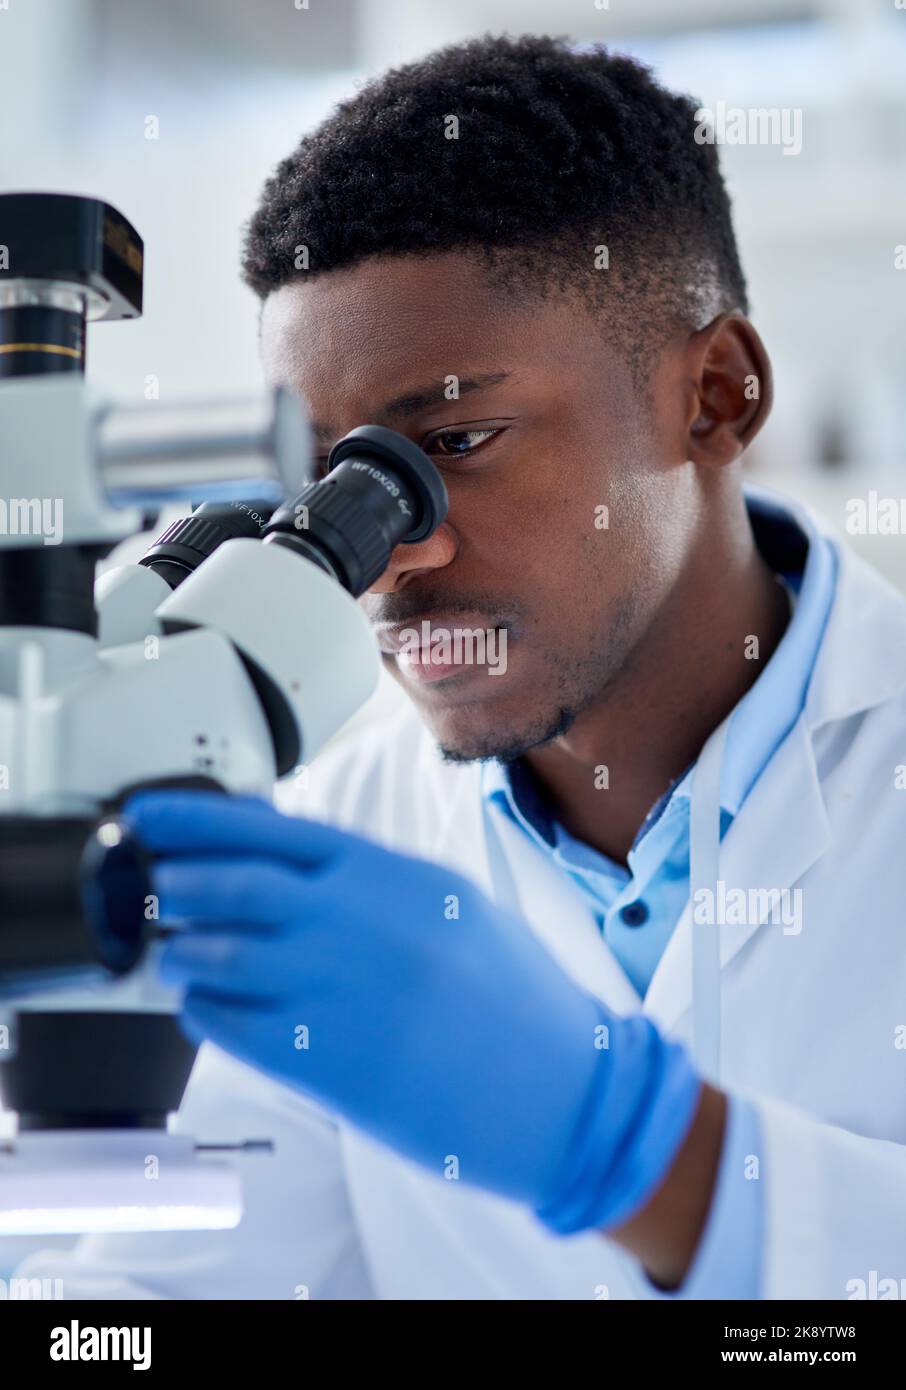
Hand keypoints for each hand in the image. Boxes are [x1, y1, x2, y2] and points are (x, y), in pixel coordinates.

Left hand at [124, 789, 700, 1233]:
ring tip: (174, 951)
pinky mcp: (325, 1062)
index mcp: (387, 875)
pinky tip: (205, 1006)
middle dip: (175, 880)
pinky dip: (202, 1011)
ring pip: (216, 957)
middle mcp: (354, 924)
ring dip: (180, 951)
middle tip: (151, 884)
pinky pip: (231, 1027)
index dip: (193, 818)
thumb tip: (282, 846)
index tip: (145, 815)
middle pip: (230, 886)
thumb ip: (367, 872)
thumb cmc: (510, 992)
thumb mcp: (449, 901)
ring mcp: (336, 992)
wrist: (556, 1088)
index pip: (268, 827)